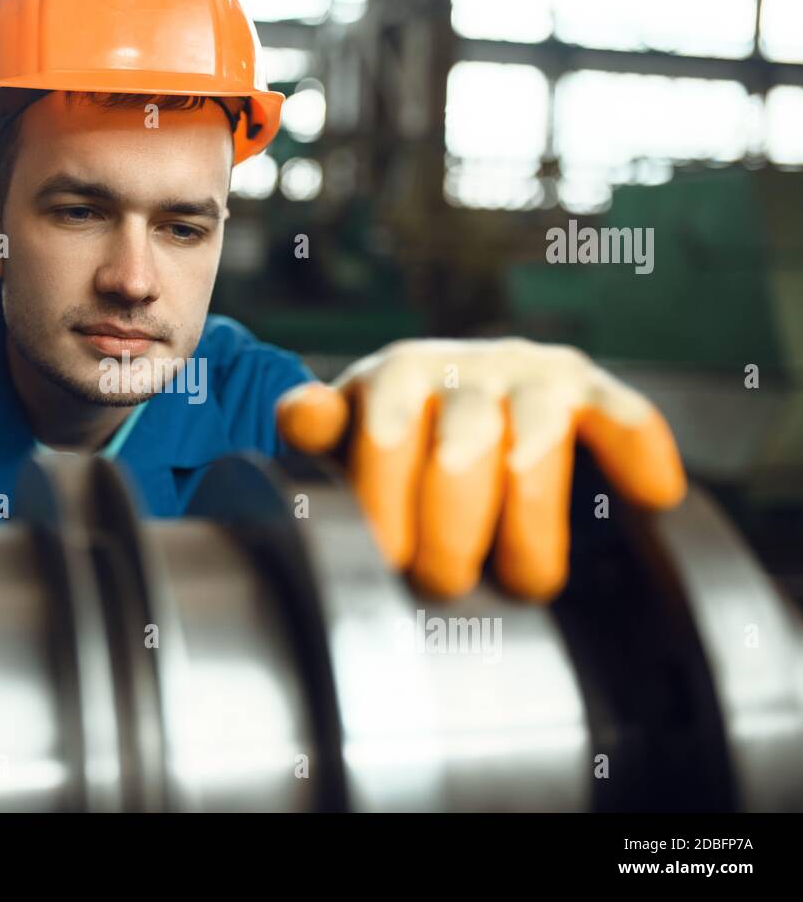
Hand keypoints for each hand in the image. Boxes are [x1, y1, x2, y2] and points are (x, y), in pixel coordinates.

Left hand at [277, 338, 685, 600]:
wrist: (445, 397)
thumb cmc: (384, 441)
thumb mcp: (339, 435)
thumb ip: (314, 428)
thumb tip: (301, 416)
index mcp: (394, 376)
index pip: (386, 435)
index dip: (387, 506)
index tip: (386, 563)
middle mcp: (464, 366)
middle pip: (462, 445)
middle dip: (453, 530)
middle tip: (444, 587)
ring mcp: (530, 376)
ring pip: (537, 439)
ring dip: (533, 518)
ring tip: (527, 584)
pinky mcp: (589, 391)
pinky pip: (622, 413)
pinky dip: (639, 449)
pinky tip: (653, 497)